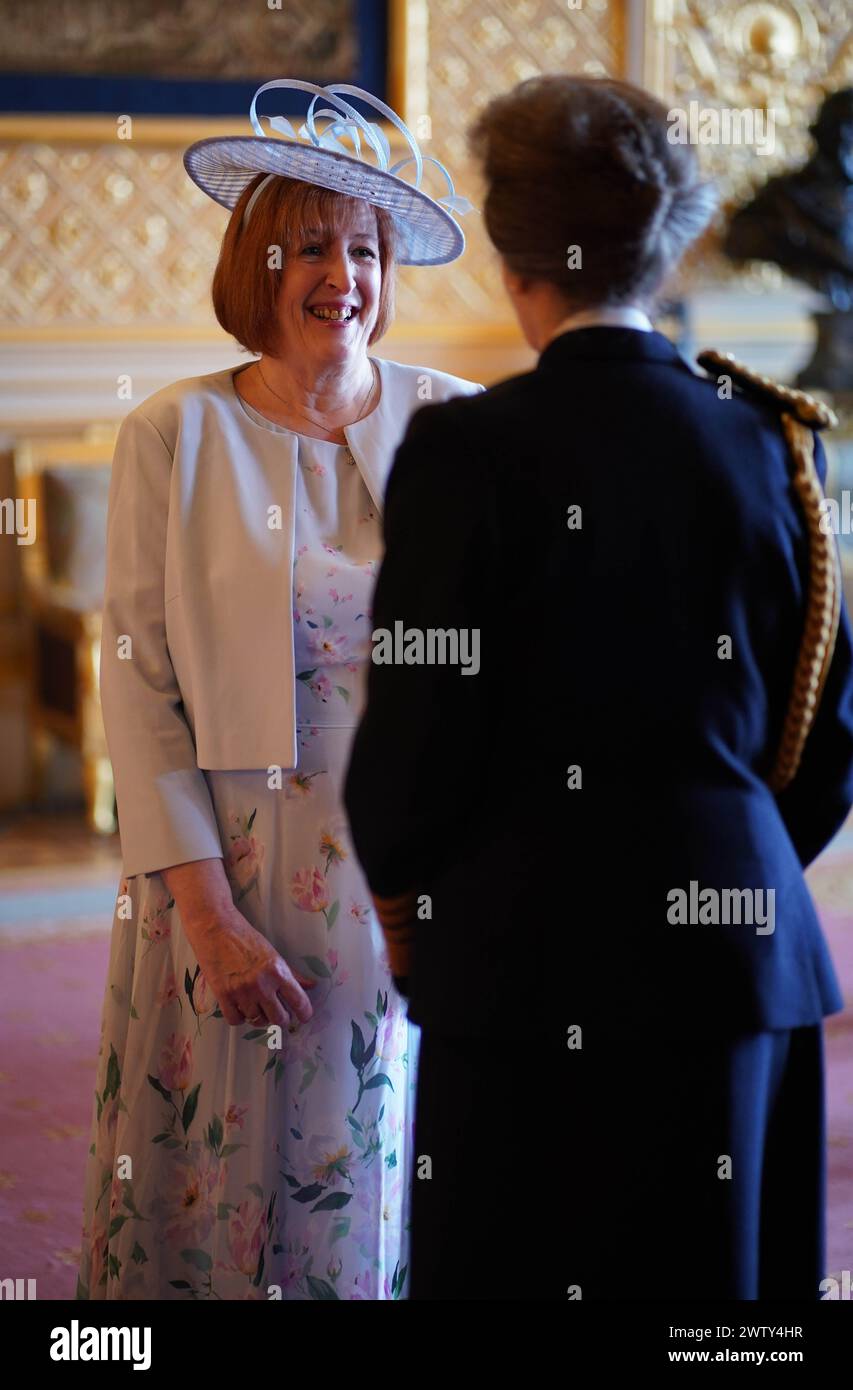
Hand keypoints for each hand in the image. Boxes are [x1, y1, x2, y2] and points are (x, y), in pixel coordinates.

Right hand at [185, 902, 314, 1028]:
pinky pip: (235, 1020)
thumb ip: (292, 973)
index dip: (304, 1013)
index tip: (304, 1016)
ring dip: (258, 1017)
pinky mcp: (223, 995)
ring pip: (257, 1021)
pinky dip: (239, 1017)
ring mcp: (242, 992)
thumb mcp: (273, 953)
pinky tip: (240, 1007)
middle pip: (279, 1019)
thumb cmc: (245, 937)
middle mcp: (262, 984)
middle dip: (281, 1019)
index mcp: (278, 971)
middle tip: (278, 1014)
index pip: (299, 1001)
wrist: (215, 928)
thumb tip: (311, 985)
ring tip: (256, 1006)